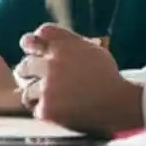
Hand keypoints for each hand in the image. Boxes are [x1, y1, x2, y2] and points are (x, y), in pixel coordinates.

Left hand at [15, 24, 143, 134]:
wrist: (119, 103)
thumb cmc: (107, 76)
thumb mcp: (91, 49)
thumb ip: (67, 41)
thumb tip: (40, 36)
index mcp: (63, 46)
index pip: (40, 35)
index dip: (34, 42)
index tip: (34, 50)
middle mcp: (52, 64)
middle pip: (26, 64)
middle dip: (28, 71)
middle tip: (32, 78)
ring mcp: (48, 87)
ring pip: (26, 90)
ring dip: (35, 94)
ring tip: (48, 98)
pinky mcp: (48, 108)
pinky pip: (35, 109)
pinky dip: (44, 110)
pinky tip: (56, 111)